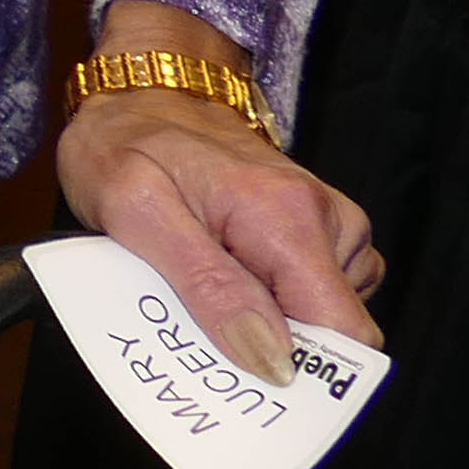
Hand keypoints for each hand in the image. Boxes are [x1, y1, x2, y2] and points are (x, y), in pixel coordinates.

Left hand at [56, 0, 381, 377]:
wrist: (141, 92)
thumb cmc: (126, 144)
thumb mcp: (135, 212)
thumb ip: (206, 285)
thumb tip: (270, 356)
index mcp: (287, 217)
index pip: (343, 331)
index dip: (303, 368)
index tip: (244, 376)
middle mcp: (326, 219)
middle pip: (332, 330)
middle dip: (274, 347)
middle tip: (199, 327)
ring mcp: (328, 223)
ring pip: (320, 315)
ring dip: (264, 320)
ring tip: (198, 287)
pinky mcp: (316, 229)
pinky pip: (308, 290)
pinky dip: (267, 298)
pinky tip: (221, 274)